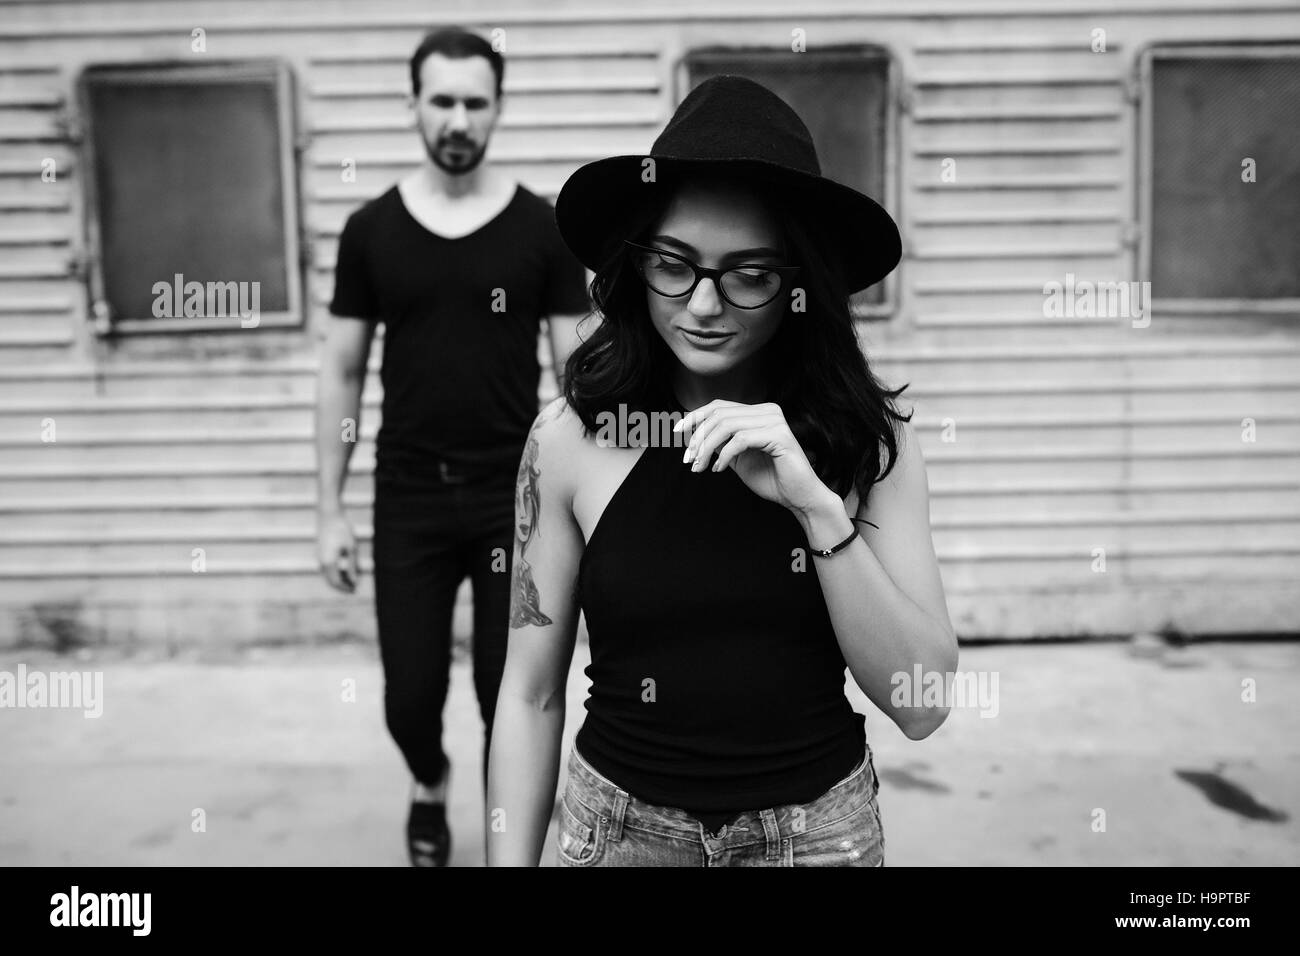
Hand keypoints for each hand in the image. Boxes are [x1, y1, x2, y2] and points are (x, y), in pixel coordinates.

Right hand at [317, 510, 358, 592]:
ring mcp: (318, 557)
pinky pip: (326, 568)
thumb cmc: (342, 529)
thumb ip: (352, 566)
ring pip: (327, 575)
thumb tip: (354, 582)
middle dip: (341, 586)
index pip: (335, 582)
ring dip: (338, 580)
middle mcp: (320, 561)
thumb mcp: (351, 548)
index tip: (355, 590)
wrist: (328, 514)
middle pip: (330, 581)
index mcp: (328, 562)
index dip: (345, 588)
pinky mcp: (319, 552)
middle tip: (354, 589)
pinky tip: (344, 571)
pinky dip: (334, 573)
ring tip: (351, 581)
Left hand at [673, 400, 834, 514]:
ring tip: (700, 467)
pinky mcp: (780, 436)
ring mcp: (775, 421)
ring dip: (707, 448)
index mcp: (759, 412)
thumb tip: (694, 434)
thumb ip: (720, 443)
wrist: (799, 497)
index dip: (695, 416)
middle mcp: (768, 411)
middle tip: (689, 460)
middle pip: (719, 414)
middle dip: (698, 437)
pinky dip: (724, 455)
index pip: (719, 406)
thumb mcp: (737, 458)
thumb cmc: (771, 479)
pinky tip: (719, 469)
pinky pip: (740, 440)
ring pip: (726, 425)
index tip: (677, 432)